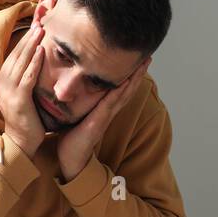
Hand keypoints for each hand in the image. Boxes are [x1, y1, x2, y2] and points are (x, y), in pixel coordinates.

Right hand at [0, 23, 46, 159]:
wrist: (21, 141)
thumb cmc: (26, 118)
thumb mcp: (22, 95)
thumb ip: (24, 79)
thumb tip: (35, 62)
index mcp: (1, 80)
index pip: (13, 55)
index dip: (24, 40)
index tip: (35, 26)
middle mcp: (1, 83)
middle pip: (16, 54)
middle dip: (28, 37)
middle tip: (40, 22)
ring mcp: (7, 90)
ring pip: (21, 62)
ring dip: (31, 45)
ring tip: (41, 30)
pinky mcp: (17, 99)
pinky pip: (27, 76)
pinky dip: (34, 63)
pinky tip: (41, 51)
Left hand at [57, 56, 151, 180]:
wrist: (69, 160)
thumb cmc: (69, 139)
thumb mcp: (74, 115)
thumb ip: (77, 103)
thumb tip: (70, 88)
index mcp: (103, 109)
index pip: (119, 88)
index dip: (129, 74)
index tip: (136, 60)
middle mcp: (108, 111)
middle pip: (127, 88)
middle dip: (138, 73)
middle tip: (148, 56)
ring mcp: (106, 116)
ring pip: (124, 93)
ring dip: (135, 78)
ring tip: (144, 63)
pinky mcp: (99, 121)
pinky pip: (112, 102)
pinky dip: (120, 91)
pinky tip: (127, 80)